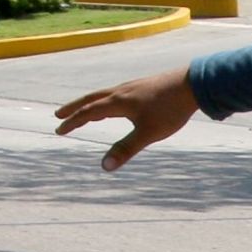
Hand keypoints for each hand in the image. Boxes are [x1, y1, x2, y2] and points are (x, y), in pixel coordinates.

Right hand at [53, 68, 197, 170]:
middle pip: (91, 99)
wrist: (192, 84)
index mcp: (118, 102)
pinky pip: (115, 93)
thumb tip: (104, 167)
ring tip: (82, 110)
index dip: (73, 122)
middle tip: (59, 115)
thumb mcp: (147, 133)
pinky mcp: (142, 87)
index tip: (59, 129)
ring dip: (88, 103)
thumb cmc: (170, 109)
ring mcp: (132, 87)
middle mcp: (121, 91)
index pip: (89, 112)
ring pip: (103, 95)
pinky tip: (113, 104)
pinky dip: (104, 100)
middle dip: (74, 108)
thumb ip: (125, 149)